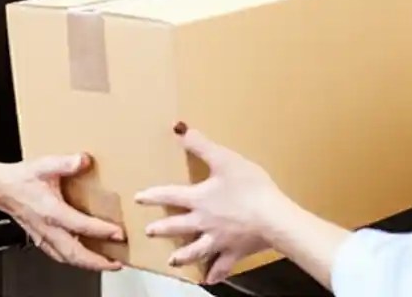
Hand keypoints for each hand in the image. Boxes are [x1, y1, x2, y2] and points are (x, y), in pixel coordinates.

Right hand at [0, 153, 125, 270]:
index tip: (118, 233)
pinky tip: (84, 260)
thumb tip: (84, 160)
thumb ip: (66, 163)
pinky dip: (74, 260)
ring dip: (88, 264)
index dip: (101, 231)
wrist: (0, 188)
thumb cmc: (21, 179)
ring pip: (67, 257)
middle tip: (117, 263)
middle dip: (97, 261)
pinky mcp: (41, 238)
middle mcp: (47, 228)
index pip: (80, 226)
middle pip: (74, 253)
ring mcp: (43, 236)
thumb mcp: (45, 165)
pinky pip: (59, 255)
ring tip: (106, 264)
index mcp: (50, 211)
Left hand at [135, 123, 290, 284]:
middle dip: (163, 229)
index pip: (171, 196)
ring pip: (195, 251)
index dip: (153, 196)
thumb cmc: (250, 187)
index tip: (139, 198)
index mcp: (200, 199)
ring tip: (172, 261)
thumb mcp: (226, 160)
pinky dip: (215, 274)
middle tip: (149, 231)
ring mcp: (218, 241)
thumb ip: (202, 146)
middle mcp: (204, 223)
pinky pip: (222, 266)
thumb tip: (180, 130)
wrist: (273, 218)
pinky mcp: (235, 252)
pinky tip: (209, 279)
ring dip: (182, 256)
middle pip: (178, 227)